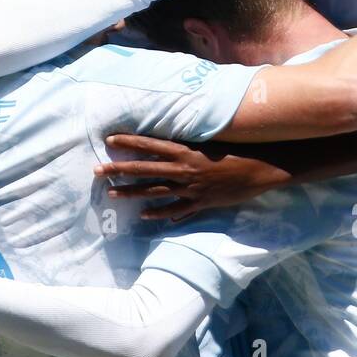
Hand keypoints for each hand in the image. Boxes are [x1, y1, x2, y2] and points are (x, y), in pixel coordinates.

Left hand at [95, 135, 290, 220]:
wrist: (259, 169)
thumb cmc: (235, 151)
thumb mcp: (209, 143)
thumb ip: (188, 144)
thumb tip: (171, 140)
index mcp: (185, 151)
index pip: (151, 145)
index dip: (129, 142)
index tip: (109, 140)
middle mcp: (184, 169)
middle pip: (144, 169)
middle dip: (119, 169)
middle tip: (97, 170)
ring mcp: (190, 188)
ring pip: (154, 191)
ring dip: (131, 193)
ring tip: (111, 194)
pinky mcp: (200, 202)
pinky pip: (175, 210)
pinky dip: (159, 213)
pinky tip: (143, 215)